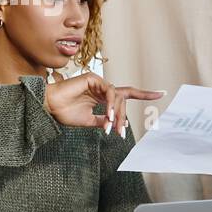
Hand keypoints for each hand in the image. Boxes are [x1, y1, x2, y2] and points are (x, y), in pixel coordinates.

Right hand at [42, 73, 162, 136]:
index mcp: (102, 97)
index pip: (126, 95)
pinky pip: (109, 92)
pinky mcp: (92, 78)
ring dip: (116, 113)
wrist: (49, 108)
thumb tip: (119, 123)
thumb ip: (105, 120)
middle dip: (123, 117)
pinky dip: (110, 105)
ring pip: (117, 97)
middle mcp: (102, 88)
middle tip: (120, 132)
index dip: (144, 94)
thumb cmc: (65, 113)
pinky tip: (107, 116)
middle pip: (122, 100)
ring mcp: (97, 82)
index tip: (161, 93)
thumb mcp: (90, 121)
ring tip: (111, 126)